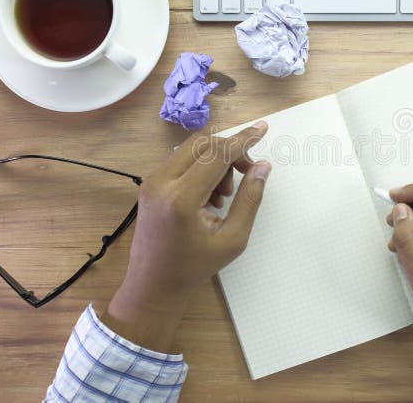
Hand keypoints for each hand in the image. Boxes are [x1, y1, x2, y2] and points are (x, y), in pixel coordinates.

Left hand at [101, 122, 271, 352]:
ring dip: (216, 161)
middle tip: (246, 174)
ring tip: (225, 196)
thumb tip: (263, 166)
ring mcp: (151, 181)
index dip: (242, 140)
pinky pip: (181, 160)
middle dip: (230, 152)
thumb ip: (249, 199)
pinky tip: (209, 197)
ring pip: (192, 149)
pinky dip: (201, 168)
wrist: (152, 285)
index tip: (262, 128)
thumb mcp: (232, 238)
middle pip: (203, 144)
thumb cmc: (194, 267)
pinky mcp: (149, 184)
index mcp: (181, 198)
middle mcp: (161, 182)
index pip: (217, 155)